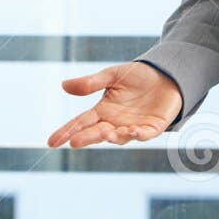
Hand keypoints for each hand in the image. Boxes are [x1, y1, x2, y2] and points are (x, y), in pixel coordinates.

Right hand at [47, 62, 182, 147]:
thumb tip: (63, 86)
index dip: (67, 132)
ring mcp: (133, 127)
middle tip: (74, 142)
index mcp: (103, 111)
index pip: (81, 123)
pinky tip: (132, 130)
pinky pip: (144, 134)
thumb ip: (91, 83)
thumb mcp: (112, 75)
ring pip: (120, 136)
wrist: (166, 75)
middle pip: (97, 133)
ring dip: (112, 136)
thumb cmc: (138, 77)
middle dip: (86, 138)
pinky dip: (138, 134)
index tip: (52, 141)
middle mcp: (116, 123)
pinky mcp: (152, 128)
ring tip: (104, 133)